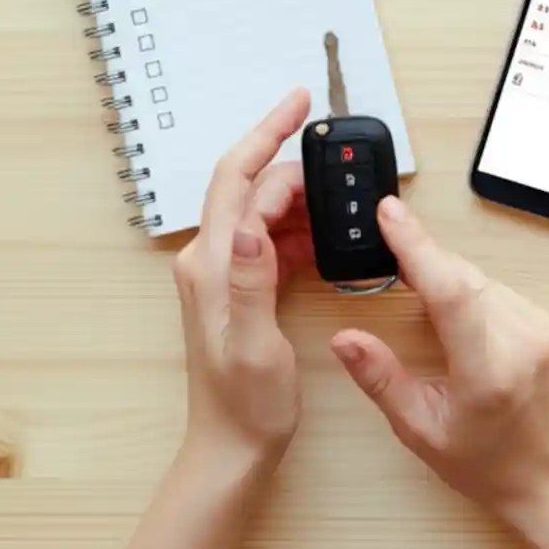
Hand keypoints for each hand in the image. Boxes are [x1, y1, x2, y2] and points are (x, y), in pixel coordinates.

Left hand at [122, 89, 315, 548]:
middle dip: (291, 161)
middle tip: (337, 158)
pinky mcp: (238, 286)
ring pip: (260, 209)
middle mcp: (211, 260)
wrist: (232, 445)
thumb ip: (251, 281)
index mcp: (213, 265)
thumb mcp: (254, 344)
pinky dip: (297, 228)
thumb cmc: (245, 404)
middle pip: (249, 186)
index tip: (299, 102)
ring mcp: (223, 272)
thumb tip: (250, 224)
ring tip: (338, 198)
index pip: (238, 180)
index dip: (268, 134)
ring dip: (298, 196)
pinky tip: (323, 235)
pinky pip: (268, 239)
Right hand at [330, 197, 548, 548]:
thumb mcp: (421, 430)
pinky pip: (498, 290)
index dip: (418, 246)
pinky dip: (468, 291)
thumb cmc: (489, 465)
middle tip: (384, 244)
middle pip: (462, 276)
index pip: (452, 291)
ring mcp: (542, 329)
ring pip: (480, 279)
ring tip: (414, 289)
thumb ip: (381, 379)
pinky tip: (452, 312)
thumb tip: (346, 338)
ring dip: (444, 277)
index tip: (390, 213)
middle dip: (421, 257)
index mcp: (488, 371)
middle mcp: (522, 342)